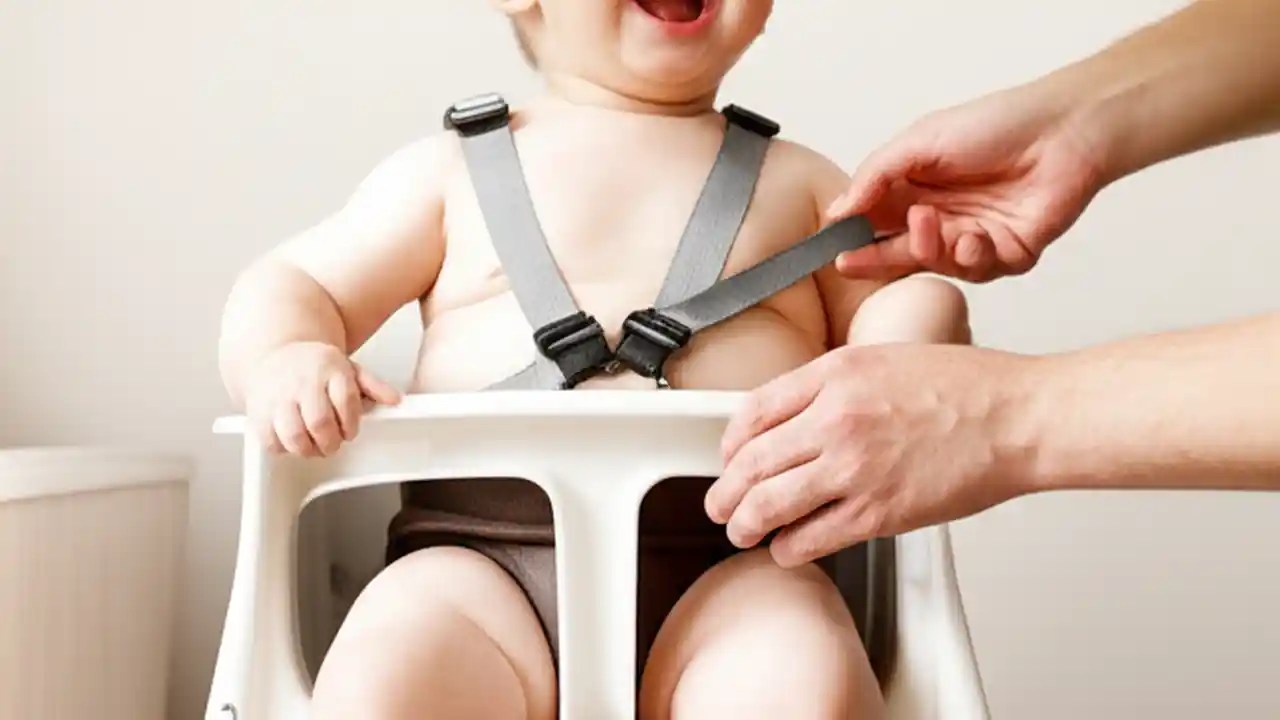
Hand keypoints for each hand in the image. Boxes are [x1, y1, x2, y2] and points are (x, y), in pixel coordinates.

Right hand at [244, 341, 401, 456]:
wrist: (274, 353)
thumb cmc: (314, 365)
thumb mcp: (347, 367)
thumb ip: (372, 385)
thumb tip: (394, 399)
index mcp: (328, 368)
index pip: (346, 401)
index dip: (351, 423)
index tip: (350, 430)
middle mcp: (301, 382)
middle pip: (320, 422)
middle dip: (331, 441)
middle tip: (333, 443)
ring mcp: (277, 397)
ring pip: (294, 436)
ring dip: (309, 449)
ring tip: (314, 444)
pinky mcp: (258, 412)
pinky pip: (271, 442)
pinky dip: (284, 449)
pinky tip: (293, 440)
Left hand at [706, 343, 1037, 567]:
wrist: (1016, 418)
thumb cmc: (965, 388)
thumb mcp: (884, 359)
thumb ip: (834, 385)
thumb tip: (794, 418)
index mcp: (834, 374)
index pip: (751, 412)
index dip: (729, 443)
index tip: (728, 458)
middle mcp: (834, 419)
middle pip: (749, 463)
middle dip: (725, 492)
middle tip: (720, 506)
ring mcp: (853, 467)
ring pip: (768, 504)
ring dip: (746, 524)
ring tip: (743, 532)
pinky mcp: (877, 512)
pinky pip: (809, 538)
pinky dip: (788, 548)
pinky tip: (787, 548)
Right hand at [828, 84, 1106, 281]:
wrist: (1065, 131)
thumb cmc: (997, 124)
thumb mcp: (920, 141)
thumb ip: (875, 176)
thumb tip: (838, 209)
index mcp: (916, 188)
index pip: (874, 222)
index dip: (853, 238)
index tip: (833, 249)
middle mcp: (942, 216)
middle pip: (899, 252)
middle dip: (875, 260)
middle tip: (851, 261)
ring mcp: (974, 237)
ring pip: (936, 266)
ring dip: (928, 250)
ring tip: (934, 223)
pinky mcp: (1008, 253)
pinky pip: (979, 272)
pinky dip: (973, 258)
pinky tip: (976, 237)